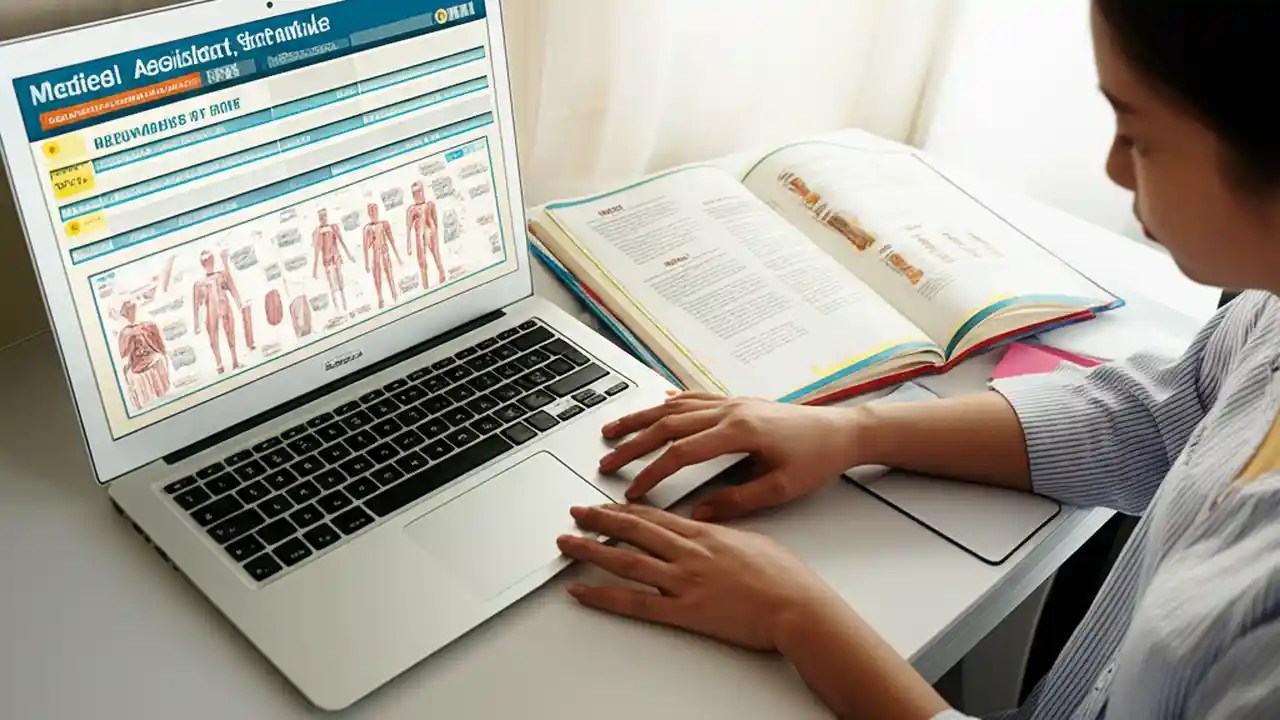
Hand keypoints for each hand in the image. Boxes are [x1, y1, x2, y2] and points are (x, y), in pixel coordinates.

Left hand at [557, 504, 845, 651]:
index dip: (623, 508)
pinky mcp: (684, 611)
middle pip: (633, 529)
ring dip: (591, 549)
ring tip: (566, 542)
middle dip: (599, 519)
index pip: (654, 515)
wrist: (798, 607)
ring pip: (626, 560)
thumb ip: (725, 529)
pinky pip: (635, 603)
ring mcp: (684, 581)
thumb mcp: (754, 538)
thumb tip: (709, 524)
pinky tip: (581, 590)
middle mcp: (689, 553)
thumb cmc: (785, 577)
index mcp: (706, 533)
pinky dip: (603, 596)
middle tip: (574, 512)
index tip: (604, 504)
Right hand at [601, 393, 860, 519]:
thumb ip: (737, 501)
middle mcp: (730, 410)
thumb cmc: (817, 459)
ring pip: (674, 407)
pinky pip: (693, 398)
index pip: (681, 452)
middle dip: (632, 444)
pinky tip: (654, 407)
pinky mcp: (736, 401)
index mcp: (739, 431)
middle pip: (667, 424)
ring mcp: (731, 402)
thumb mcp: (780, 489)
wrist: (842, 431)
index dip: (652, 472)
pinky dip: (668, 403)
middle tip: (605, 463)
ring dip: (641, 419)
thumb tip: (698, 512)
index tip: (633, 491)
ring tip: (612, 430)